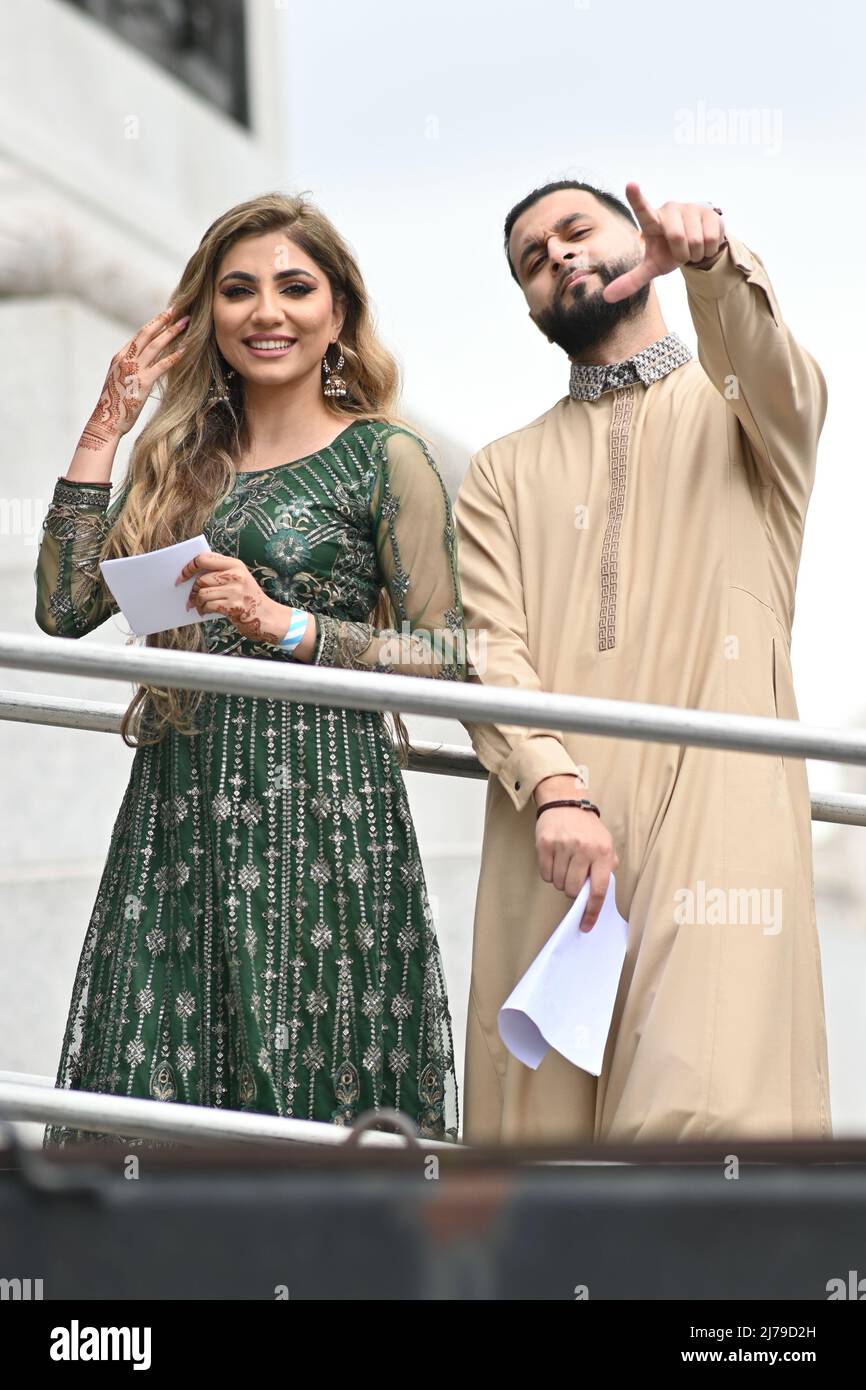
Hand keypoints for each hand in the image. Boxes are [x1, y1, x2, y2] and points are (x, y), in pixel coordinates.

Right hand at [77, 306, 189, 450]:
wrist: (106, 421)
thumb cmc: (114, 406)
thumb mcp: (119, 382)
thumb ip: (130, 370)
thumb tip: (143, 365)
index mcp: (119, 358)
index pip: (138, 336)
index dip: (153, 324)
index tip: (165, 315)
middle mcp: (125, 359)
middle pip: (145, 334)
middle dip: (162, 320)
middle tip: (177, 309)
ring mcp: (133, 370)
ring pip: (155, 345)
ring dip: (171, 332)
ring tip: (185, 323)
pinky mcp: (142, 382)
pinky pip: (161, 365)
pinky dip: (174, 356)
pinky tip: (186, 349)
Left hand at [176, 551, 290, 643]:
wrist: (267, 616)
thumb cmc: (247, 598)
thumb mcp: (238, 579)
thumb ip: (219, 573)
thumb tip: (190, 575)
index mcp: (235, 564)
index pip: (204, 558)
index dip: (189, 567)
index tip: (181, 577)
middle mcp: (236, 575)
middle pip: (201, 579)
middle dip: (192, 591)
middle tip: (190, 599)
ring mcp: (236, 590)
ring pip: (202, 593)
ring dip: (197, 602)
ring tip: (200, 607)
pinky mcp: (234, 605)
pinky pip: (208, 605)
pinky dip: (203, 610)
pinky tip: (205, 612)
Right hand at [534, 775, 618, 929]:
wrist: (565, 802)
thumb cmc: (587, 828)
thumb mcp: (605, 843)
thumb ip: (606, 867)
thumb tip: (599, 893)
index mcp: (602, 852)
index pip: (598, 890)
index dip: (591, 912)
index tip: (586, 925)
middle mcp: (583, 849)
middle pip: (573, 889)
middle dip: (572, 889)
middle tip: (573, 876)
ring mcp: (563, 846)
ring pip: (558, 883)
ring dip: (560, 880)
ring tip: (565, 864)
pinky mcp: (545, 844)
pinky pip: (545, 874)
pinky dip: (549, 873)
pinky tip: (554, 859)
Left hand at [603, 182, 726, 304]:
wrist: (697, 245)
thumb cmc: (669, 252)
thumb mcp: (651, 266)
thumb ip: (631, 280)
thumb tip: (607, 297)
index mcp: (652, 221)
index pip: (642, 209)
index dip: (636, 198)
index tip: (630, 185)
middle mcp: (670, 209)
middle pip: (677, 236)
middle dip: (681, 254)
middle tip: (681, 252)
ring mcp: (691, 207)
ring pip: (695, 240)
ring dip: (695, 253)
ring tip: (692, 247)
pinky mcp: (710, 211)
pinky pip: (711, 238)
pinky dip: (708, 250)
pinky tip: (705, 243)